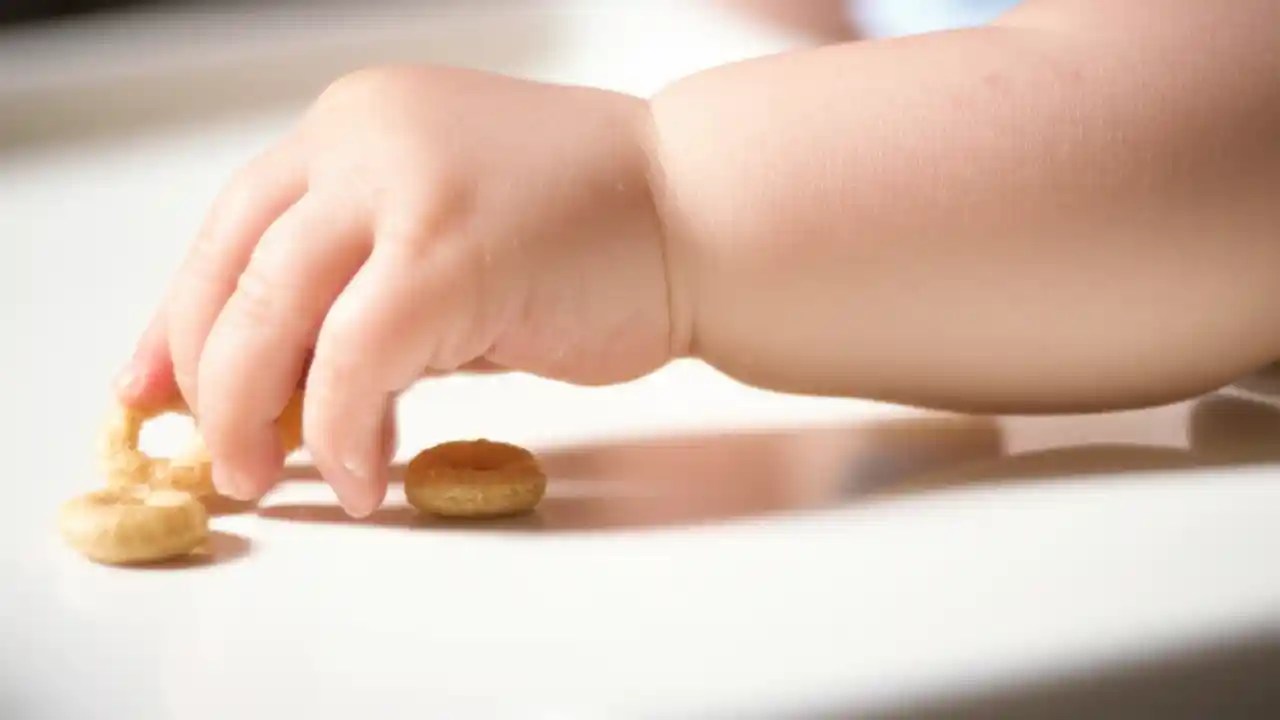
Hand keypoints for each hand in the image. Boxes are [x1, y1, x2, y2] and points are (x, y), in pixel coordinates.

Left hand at [116, 65, 674, 515]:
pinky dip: (344, 431)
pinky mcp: (449, 251)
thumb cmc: (592, 231)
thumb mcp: (446, 237)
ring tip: (269, 476)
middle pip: (236, 273)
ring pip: (273, 316)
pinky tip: (363, 478)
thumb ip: (365, 286)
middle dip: (212, 383)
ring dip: (257, 415)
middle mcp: (365, 139)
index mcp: (357, 126)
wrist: (700, 210)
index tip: (155, 389)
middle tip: (221, 456)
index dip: (181, 320)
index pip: (232, 228)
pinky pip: (355, 362)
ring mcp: (406, 187)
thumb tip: (284, 381)